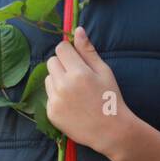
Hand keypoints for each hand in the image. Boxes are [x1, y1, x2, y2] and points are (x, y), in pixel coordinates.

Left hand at [45, 27, 132, 155]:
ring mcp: (55, 100)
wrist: (110, 130)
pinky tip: (72, 104)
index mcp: (78, 72)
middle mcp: (63, 85)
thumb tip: (77, 30)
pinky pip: (48, 96)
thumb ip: (88, 50)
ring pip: (48, 78)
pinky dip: (57, 97)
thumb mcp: (104, 71)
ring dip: (58, 80)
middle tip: (77, 76)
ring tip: (75, 91)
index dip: (69, 51)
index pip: (61, 48)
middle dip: (62, 64)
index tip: (77, 59)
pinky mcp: (51, 113)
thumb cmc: (110, 98)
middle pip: (52, 61)